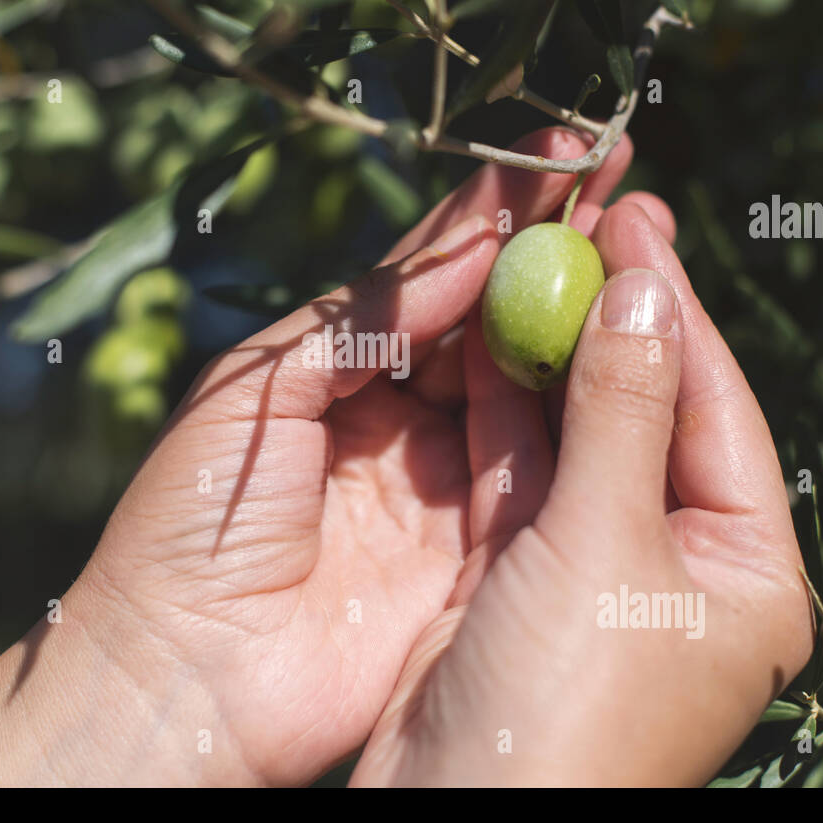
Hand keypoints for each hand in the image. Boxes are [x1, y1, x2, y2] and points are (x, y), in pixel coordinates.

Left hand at [63, 127, 656, 784]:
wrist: (185, 672)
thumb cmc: (190, 521)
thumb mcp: (257, 390)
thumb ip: (362, 321)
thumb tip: (463, 252)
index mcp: (337, 369)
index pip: (429, 277)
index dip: (492, 213)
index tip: (560, 150)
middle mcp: (400, 418)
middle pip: (490, 321)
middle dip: (551, 249)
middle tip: (619, 176)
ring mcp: (442, 483)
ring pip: (523, 386)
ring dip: (575, 314)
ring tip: (636, 235)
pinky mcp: (475, 549)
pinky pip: (536, 469)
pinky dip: (575, 408)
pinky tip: (616, 341)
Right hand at [350, 201, 814, 785]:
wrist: (460, 815)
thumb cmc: (565, 700)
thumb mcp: (606, 543)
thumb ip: (624, 411)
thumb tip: (644, 294)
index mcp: (745, 572)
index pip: (719, 409)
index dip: (674, 311)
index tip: (637, 222)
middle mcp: (680, 568)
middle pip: (651, 413)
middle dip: (616, 322)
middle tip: (590, 220)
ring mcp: (597, 571)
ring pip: (579, 437)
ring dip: (553, 355)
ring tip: (536, 257)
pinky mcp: (522, 577)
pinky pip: (521, 474)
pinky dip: (504, 411)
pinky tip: (490, 339)